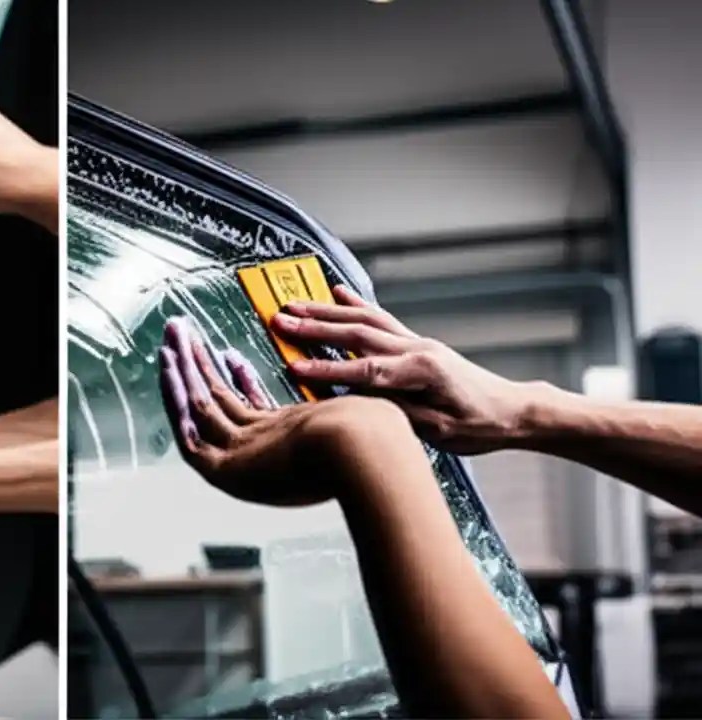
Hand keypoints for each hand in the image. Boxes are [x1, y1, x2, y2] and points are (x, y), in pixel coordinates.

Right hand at [160, 317, 407, 505]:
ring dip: (182, 374)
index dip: (238, 381)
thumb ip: (346, 416)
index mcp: (286, 445)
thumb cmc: (361, 436)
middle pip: (215, 409)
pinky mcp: (228, 470)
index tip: (230, 355)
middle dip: (198, 370)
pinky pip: (194, 430)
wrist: (358, 453)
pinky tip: (170, 367)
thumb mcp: (354, 423)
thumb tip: (365, 398)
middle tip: (181, 340)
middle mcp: (256, 454)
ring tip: (169, 342)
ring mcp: (241, 460)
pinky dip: (178, 396)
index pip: (252, 410)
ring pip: (200, 413)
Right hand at [270, 285, 535, 453]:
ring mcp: (416, 342)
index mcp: (420, 373)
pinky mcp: (416, 343)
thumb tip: (358, 401)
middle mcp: (416, 349)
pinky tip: (336, 292)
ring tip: (294, 305)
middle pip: (356, 334)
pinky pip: (380, 318)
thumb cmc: (478, 426)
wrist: (510, 410)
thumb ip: (397, 412)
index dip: (326, 369)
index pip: (364, 371)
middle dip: (314, 327)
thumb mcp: (438, 431)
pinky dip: (356, 304)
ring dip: (326, 312)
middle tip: (279, 320)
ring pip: (364, 321)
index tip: (293, 367)